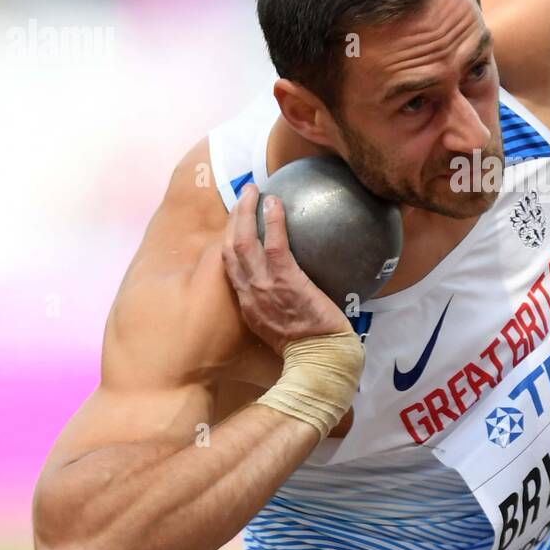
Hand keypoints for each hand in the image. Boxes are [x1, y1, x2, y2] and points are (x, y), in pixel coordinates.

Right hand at [221, 183, 352, 356]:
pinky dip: (272, 221)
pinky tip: (276, 203)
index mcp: (247, 304)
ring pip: (244, 242)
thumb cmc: (309, 344)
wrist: (319, 359)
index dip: (229, 238)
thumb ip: (277, 302)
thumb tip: (290, 284)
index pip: (229, 265)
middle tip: (244, 195)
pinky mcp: (285, 281)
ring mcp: (264, 287)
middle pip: (230, 248)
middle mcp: (249, 293)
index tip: (236, 220)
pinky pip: (274, 245)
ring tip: (254, 190)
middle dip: (233, 218)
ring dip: (246, 212)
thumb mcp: (281, 324)